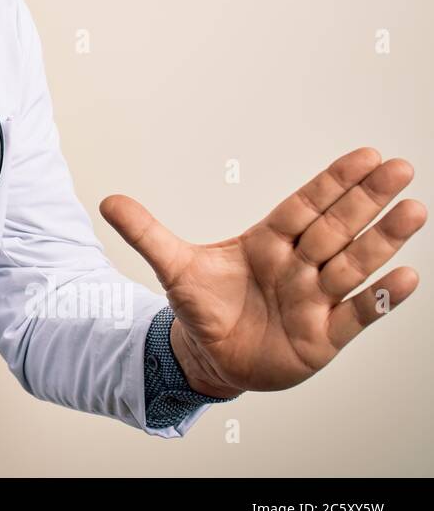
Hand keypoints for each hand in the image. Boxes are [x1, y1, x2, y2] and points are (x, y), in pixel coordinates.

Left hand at [100, 148, 424, 397]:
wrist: (210, 355)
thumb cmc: (203, 306)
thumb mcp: (173, 267)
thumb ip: (146, 234)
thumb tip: (107, 201)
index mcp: (270, 241)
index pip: (307, 205)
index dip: (334, 181)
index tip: (365, 154)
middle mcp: (301, 264)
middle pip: (338, 226)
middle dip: (368, 199)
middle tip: (401, 168)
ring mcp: (316, 299)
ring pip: (355, 264)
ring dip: (384, 240)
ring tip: (414, 210)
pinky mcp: (325, 336)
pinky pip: (358, 315)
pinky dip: (381, 299)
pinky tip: (405, 277)